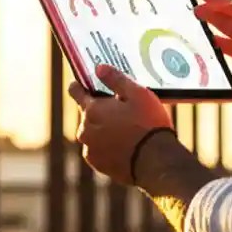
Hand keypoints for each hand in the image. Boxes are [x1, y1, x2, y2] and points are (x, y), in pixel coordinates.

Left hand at [68, 64, 173, 184]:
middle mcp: (85, 129)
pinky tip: (124, 145)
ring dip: (102, 129)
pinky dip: (107, 146)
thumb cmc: (149, 125)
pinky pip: (98, 150)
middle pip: (87, 113)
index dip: (79, 86)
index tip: (83, 84)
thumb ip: (116, 79)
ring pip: (92, 132)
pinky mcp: (98, 164)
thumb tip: (99, 68)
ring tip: (125, 130)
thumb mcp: (138, 94)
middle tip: (120, 110)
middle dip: (99, 110)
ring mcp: (90, 148)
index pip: (75, 91)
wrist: (156, 162)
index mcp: (92, 109)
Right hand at [190, 0, 231, 109]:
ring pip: (226, 25)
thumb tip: (209, 12)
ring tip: (194, 9)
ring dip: (211, 20)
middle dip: (210, 1)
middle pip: (229, 10)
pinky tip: (205, 35)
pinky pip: (227, 42)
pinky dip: (216, 39)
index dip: (214, 3)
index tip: (195, 1)